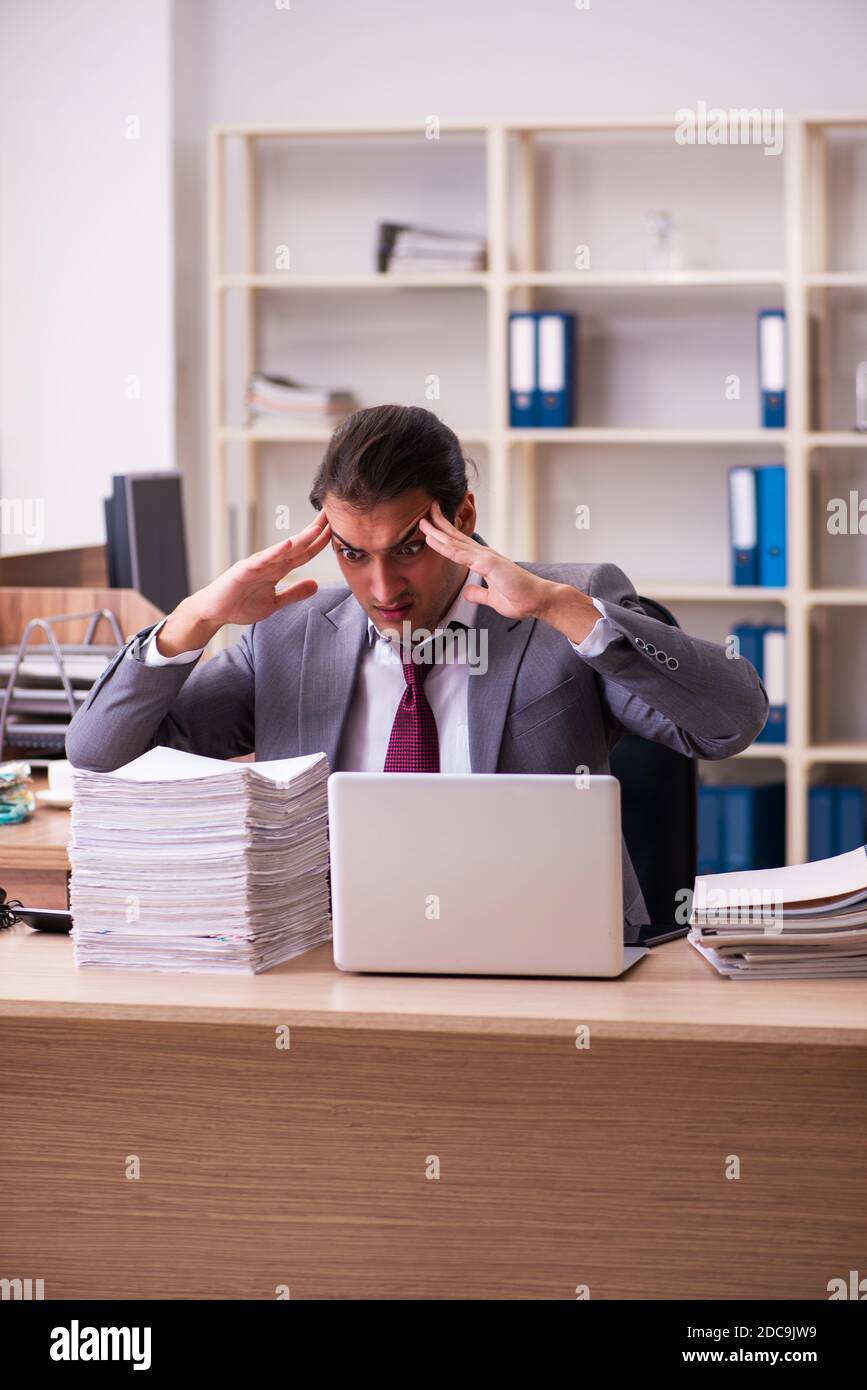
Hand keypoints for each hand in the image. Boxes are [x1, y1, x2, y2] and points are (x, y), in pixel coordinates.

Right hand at [158, 510, 331, 653]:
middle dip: (315, 531)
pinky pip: (263, 559)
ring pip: (284, 549)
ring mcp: (258, 564)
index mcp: (278, 569)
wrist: (214, 612)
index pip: (304, 553)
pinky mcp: (244, 569)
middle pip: (298, 545)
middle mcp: (270, 562)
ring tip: (318, 527)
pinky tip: (289, 544)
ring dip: (301, 538)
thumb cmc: (241, 604)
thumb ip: (294, 593)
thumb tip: (315, 585)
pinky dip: (276, 552)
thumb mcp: (275, 603)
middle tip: (332, 515)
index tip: (337, 530)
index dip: (321, 542)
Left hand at [419, 501, 558, 621]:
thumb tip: (467, 591)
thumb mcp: (492, 598)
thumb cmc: (520, 598)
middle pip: (456, 537)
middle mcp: (484, 555)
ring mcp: (486, 558)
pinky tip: (434, 541)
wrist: (537, 600)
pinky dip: (447, 547)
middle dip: (439, 525)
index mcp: (484, 561)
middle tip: (424, 513)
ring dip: (438, 532)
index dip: (445, 534)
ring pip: (456, 543)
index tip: (431, 527)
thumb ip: (479, 593)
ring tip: (423, 522)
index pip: (460, 544)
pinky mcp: (489, 564)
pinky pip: (463, 555)